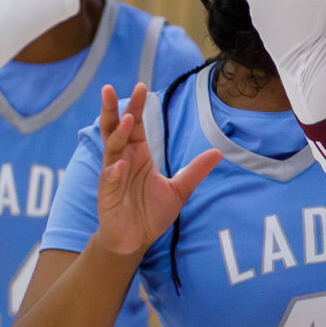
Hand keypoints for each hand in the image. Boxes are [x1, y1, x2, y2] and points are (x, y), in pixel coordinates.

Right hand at [94, 83, 219, 257]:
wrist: (135, 240)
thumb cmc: (151, 212)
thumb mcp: (179, 189)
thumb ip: (195, 171)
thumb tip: (218, 152)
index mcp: (138, 154)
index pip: (136, 125)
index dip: (137, 106)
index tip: (141, 86)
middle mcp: (123, 160)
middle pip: (115, 129)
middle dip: (113, 110)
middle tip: (110, 89)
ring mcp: (113, 177)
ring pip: (111, 150)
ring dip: (118, 135)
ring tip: (127, 119)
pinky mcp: (107, 196)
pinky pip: (109, 181)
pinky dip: (114, 172)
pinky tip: (120, 165)